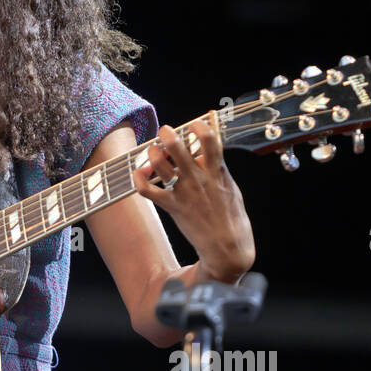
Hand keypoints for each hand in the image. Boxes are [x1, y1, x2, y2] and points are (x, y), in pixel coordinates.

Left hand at [131, 116, 254, 282]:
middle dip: (166, 133)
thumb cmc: (231, 216)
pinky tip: (140, 174)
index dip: (198, 126)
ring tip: (153, 152)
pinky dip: (139, 179)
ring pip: (159, 164)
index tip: (194, 124)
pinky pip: (147, 190)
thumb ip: (218, 168)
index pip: (209, 138)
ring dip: (152, 153)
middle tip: (164, 132)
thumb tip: (207, 151)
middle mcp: (198, 178)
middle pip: (176, 146)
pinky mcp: (172, 206)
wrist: (228, 246)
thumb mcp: (230, 187)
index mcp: (217, 170)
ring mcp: (184, 191)